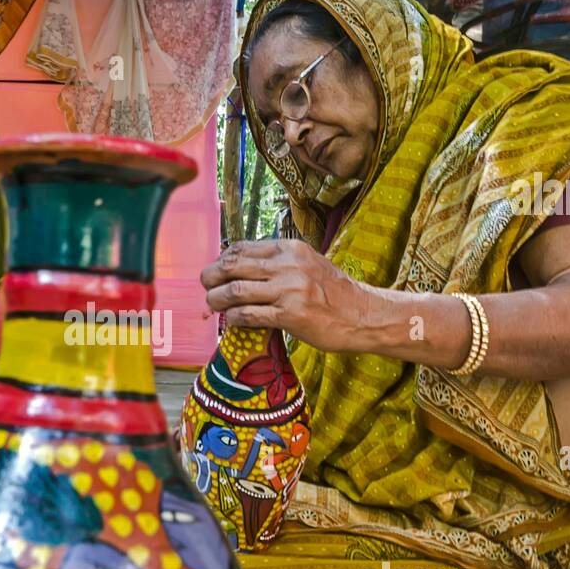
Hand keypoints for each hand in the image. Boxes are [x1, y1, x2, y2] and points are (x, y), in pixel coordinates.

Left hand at [200, 239, 368, 352]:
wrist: (364, 314)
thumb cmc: (334, 293)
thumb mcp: (307, 264)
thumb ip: (278, 263)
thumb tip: (242, 269)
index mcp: (290, 248)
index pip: (242, 248)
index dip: (221, 259)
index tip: (216, 271)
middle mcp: (287, 265)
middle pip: (233, 266)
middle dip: (211, 277)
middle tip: (205, 287)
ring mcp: (289, 289)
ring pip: (235, 290)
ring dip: (216, 300)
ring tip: (211, 306)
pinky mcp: (290, 315)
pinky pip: (249, 314)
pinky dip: (233, 318)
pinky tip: (231, 321)